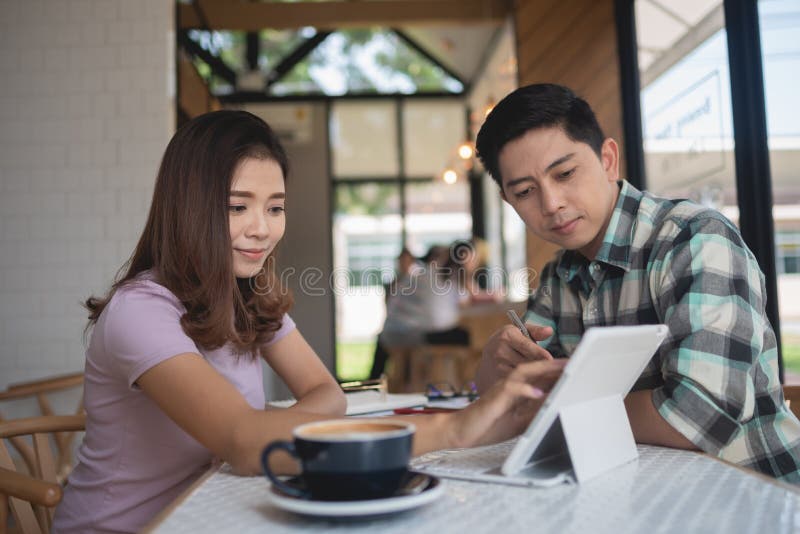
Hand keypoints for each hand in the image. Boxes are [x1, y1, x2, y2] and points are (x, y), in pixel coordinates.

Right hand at [447, 359, 565, 448]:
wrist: (460, 430)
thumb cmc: (487, 424)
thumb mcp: (518, 421)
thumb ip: (534, 411)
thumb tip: (554, 405)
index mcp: (516, 389)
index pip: (539, 376)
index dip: (556, 371)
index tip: (575, 368)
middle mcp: (509, 384)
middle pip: (534, 369)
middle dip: (555, 365)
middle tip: (575, 361)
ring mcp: (501, 389)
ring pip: (523, 372)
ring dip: (542, 369)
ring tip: (560, 367)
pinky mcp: (494, 398)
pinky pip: (510, 390)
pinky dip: (524, 390)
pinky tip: (537, 392)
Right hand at [475, 324, 554, 391]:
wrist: (487, 359)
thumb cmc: (508, 343)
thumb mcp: (519, 332)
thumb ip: (536, 331)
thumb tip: (549, 330)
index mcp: (507, 335)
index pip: (527, 345)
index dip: (540, 354)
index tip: (550, 360)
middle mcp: (500, 350)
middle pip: (526, 362)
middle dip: (543, 368)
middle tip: (559, 372)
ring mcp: (498, 366)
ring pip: (523, 375)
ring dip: (538, 378)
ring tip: (553, 381)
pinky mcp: (498, 379)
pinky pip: (518, 384)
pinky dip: (530, 386)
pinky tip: (540, 388)